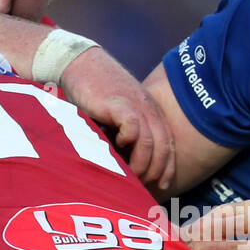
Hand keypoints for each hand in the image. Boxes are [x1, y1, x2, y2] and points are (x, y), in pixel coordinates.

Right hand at [60, 48, 175, 190]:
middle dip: (155, 171)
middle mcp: (150, 110)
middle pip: (164, 147)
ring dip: (141, 164)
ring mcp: (137, 106)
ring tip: (128, 174)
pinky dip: (128, 141)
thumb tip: (128, 165)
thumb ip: (127, 135)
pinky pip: (133, 128)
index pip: (169, 145)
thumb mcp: (118, 116)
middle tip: (140, 185)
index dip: (168, 168)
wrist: (80, 64)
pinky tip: (116, 145)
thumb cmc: (95, 94)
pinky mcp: (120, 104)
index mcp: (152, 113)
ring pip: (150, 143)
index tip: (162, 186)